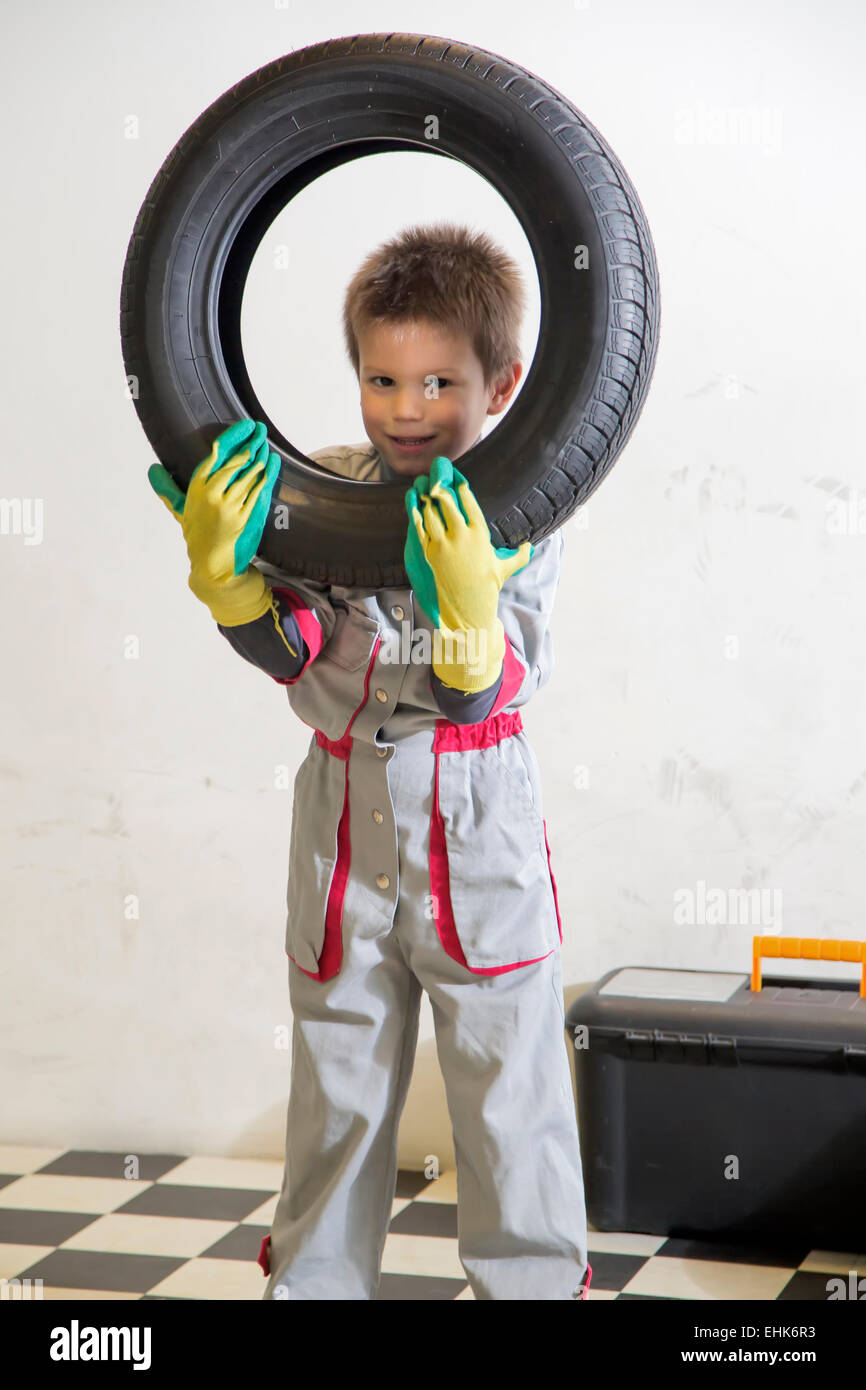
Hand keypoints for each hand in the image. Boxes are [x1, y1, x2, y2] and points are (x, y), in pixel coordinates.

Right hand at [149, 419, 281, 625]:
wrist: (212, 566)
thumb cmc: (197, 535)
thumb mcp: (180, 511)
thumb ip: (168, 489)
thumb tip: (152, 470)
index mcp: (196, 489)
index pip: (216, 454)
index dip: (233, 437)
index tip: (246, 426)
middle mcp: (212, 495)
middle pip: (235, 461)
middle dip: (250, 443)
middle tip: (261, 430)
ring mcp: (230, 506)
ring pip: (249, 474)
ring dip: (261, 455)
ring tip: (267, 443)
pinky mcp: (246, 517)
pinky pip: (259, 490)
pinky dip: (267, 474)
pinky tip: (272, 462)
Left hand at [404, 456, 533, 689]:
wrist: (467, 611)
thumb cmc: (486, 590)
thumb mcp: (504, 570)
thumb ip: (518, 555)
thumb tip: (529, 547)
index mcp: (480, 534)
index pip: (467, 501)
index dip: (459, 486)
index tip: (455, 478)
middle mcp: (460, 536)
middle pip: (445, 500)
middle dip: (439, 485)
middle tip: (435, 475)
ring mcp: (441, 544)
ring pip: (429, 510)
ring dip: (424, 495)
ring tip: (421, 484)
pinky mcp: (427, 553)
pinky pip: (417, 525)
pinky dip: (413, 510)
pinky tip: (412, 500)